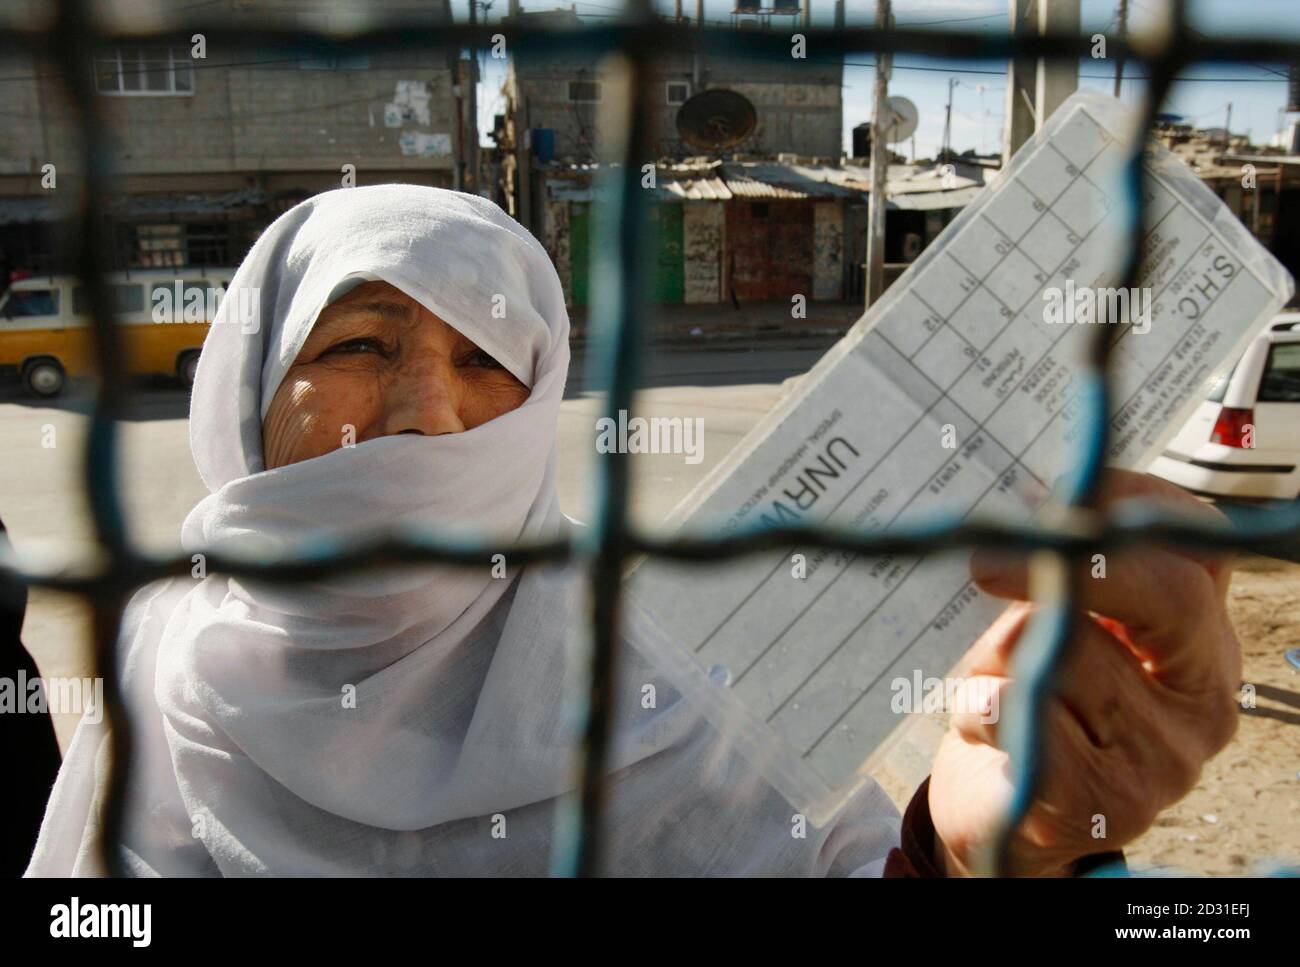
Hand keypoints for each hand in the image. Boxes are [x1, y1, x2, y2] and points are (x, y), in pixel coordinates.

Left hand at [928, 470, 1240, 875]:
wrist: (1004, 813)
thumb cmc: (1029, 699)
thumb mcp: (1057, 626)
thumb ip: (1066, 574)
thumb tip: (1032, 498)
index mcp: (1200, 644)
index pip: (1198, 552)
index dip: (1133, 504)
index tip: (1047, 489)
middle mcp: (1202, 700)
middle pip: (1161, 594)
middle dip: (1071, 562)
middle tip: (986, 560)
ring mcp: (1163, 759)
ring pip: (1064, 651)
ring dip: (996, 658)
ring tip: (990, 687)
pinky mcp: (1105, 805)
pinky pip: (1023, 715)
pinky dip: (979, 708)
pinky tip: (980, 723)